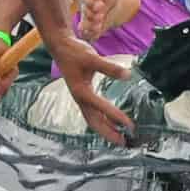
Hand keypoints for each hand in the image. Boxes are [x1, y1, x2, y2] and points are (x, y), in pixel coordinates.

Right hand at [46, 28, 136, 145]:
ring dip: (107, 129)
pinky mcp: (84, 96)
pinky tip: (114, 122)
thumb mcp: (92, 57)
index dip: (115, 116)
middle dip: (109, 133)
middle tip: (124, 143)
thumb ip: (109, 67)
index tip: (128, 125)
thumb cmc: (75, 52)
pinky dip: (104, 119)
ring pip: (94, 119)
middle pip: (94, 122)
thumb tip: (127, 75)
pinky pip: (94, 112)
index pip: (100, 107)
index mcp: (81, 91)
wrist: (61, 47)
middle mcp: (81, 99)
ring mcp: (81, 99)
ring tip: (121, 138)